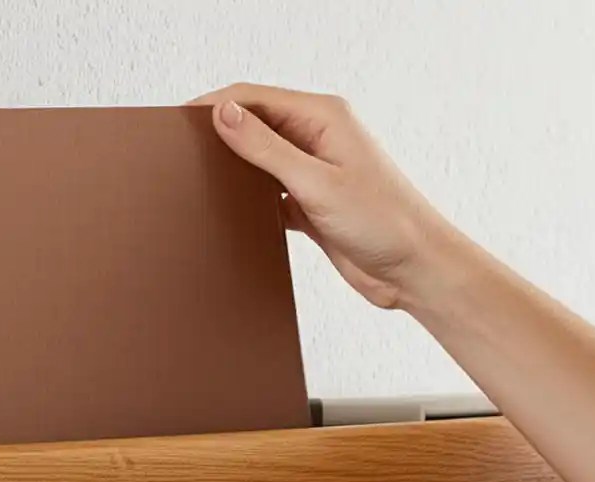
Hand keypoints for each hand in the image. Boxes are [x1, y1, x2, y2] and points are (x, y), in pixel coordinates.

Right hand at [192, 83, 469, 309]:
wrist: (415, 271)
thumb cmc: (385, 223)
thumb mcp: (315, 181)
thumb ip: (265, 147)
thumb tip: (223, 113)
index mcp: (324, 117)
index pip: (253, 97)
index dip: (214, 105)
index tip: (179, 123)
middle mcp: (318, 137)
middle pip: (254, 124)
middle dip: (221, 134)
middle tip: (184, 153)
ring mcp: (314, 170)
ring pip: (259, 160)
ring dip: (235, 168)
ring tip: (202, 180)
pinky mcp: (311, 202)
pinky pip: (268, 191)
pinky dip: (250, 199)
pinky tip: (233, 211)